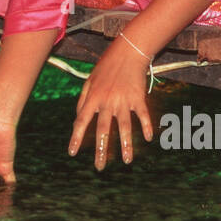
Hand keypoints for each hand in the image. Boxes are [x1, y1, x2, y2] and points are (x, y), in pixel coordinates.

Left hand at [69, 40, 154, 169]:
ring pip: (125, 126)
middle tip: (99, 167)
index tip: (72, 152)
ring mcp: (123, 100)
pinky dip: (147, 126)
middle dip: (102, 150)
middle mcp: (107, 101)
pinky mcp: (138, 97)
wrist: (127, 52)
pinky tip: (148, 138)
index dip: (76, 137)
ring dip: (126, 145)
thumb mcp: (89, 81)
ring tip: (127, 161)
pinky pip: (143, 115)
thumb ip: (82, 100)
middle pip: (103, 129)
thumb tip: (78, 119)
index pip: (81, 121)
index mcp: (92, 98)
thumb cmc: (106, 67)